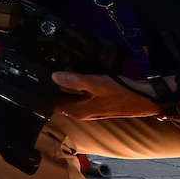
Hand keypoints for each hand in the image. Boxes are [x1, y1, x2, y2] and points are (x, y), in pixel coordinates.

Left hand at [52, 71, 168, 119]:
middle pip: (59, 99)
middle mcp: (81, 112)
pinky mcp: (96, 102)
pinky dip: (74, 85)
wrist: (145, 98)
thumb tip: (52, 76)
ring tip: (53, 66)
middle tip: (42, 68)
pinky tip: (72, 71)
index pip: (52, 103)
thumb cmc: (120, 92)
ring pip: (69, 95)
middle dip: (51, 86)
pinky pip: (79, 93)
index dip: (43, 91)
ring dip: (63, 84)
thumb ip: (74, 80)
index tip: (34, 77)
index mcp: (77, 110)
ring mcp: (89, 108)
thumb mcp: (95, 84)